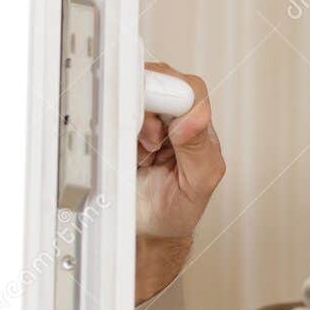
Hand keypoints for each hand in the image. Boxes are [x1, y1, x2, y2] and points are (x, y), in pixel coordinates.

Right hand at [136, 63, 224, 303]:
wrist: (147, 227)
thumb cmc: (177, 206)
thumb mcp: (198, 183)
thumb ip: (199, 148)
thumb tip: (196, 117)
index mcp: (198, 126)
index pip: (190, 89)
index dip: (173, 99)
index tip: (162, 128)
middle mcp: (173, 117)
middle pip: (157, 83)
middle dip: (148, 113)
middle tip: (150, 144)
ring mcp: (145, 120)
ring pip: (130, 96)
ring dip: (131, 127)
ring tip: (143, 156)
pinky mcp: (120, 128)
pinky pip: (109, 115)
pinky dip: (114, 135)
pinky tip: (127, 156)